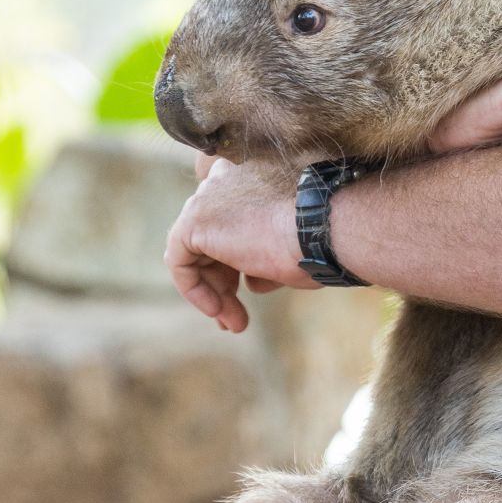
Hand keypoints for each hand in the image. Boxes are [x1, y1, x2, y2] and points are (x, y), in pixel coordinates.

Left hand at [164, 158, 312, 331]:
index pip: (229, 225)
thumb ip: (263, 258)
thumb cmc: (319, 241)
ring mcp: (206, 199)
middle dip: (222, 283)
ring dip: (214, 293)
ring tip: (235, 323)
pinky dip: (194, 289)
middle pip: (210, 241)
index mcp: (249, 179)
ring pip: (195, 254)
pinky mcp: (192, 221)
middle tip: (238, 317)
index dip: (235, 265)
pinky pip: (180, 262)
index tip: (249, 292)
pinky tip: (218, 309)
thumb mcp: (289, 249)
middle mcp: (224, 182)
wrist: (321, 231)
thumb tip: (252, 282)